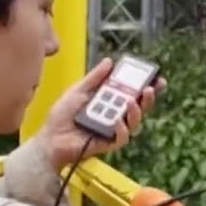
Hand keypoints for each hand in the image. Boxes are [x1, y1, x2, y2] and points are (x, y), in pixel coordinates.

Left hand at [34, 57, 163, 169]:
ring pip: (134, 122)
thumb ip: (94, 78)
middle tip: (149, 87)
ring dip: (136, 110)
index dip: (147, 85)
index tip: (156, 77)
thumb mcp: (78, 90)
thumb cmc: (62, 116)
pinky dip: (121, 128)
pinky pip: (122, 137)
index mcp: (110, 101)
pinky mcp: (108, 143)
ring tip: (131, 100)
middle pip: (139, 107)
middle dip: (148, 97)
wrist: (49, 137)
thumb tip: (109, 61)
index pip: (133, 93)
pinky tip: (117, 120)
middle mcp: (115, 115)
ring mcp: (113, 130)